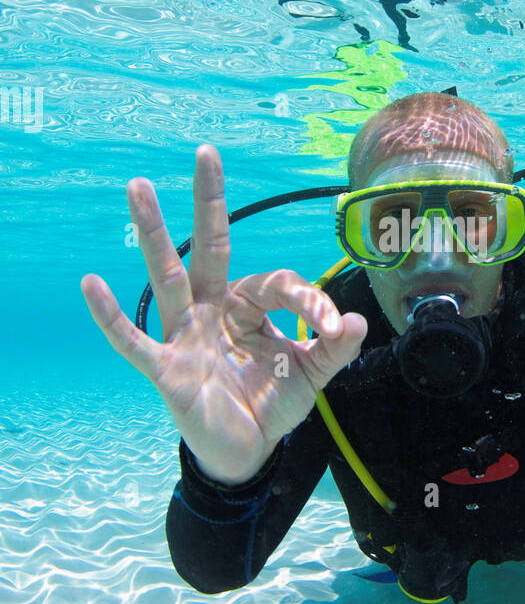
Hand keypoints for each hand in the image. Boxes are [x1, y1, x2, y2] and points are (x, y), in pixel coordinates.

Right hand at [81, 144, 366, 483]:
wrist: (248, 451)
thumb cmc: (270, 401)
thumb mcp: (312, 373)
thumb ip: (333, 347)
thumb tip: (354, 320)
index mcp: (247, 305)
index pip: (278, 283)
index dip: (309, 301)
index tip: (331, 328)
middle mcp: (212, 309)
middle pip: (210, 248)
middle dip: (209, 201)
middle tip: (206, 152)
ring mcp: (186, 335)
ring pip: (169, 276)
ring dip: (154, 232)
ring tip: (139, 187)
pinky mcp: (167, 369)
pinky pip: (133, 340)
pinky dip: (111, 315)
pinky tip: (91, 283)